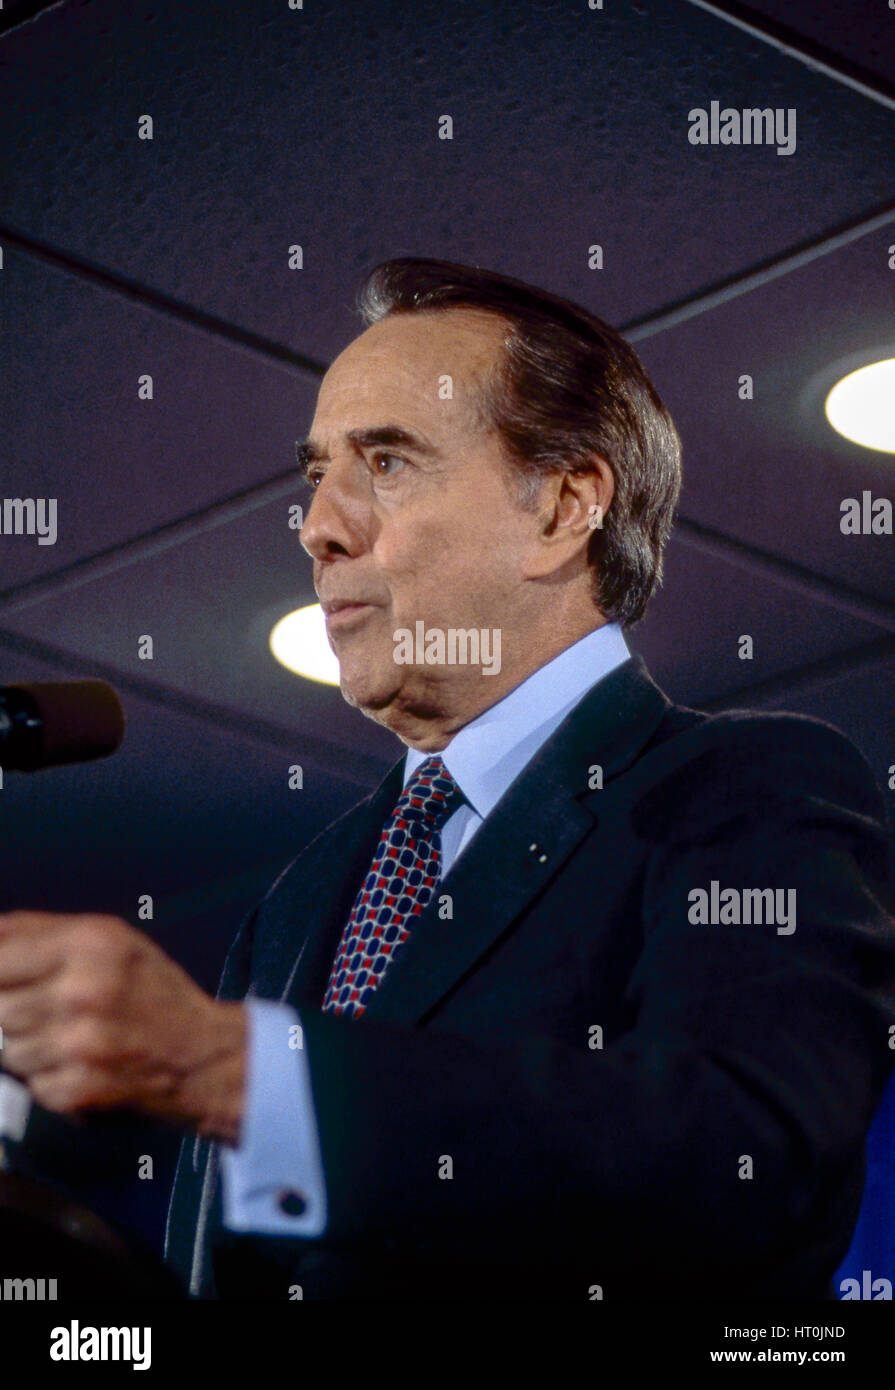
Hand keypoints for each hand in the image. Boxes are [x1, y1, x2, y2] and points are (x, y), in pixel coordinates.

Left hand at [0, 911, 245, 1143]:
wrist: (200, 1055)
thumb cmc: (150, 988)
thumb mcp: (109, 939)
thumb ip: (39, 931)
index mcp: (88, 945)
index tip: (7, 980)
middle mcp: (81, 992)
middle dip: (13, 1010)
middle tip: (47, 1011)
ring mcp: (77, 1045)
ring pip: (9, 1049)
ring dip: (29, 1047)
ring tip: (67, 1039)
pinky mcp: (76, 1089)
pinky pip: (31, 1083)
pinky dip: (48, 1078)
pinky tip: (78, 1066)